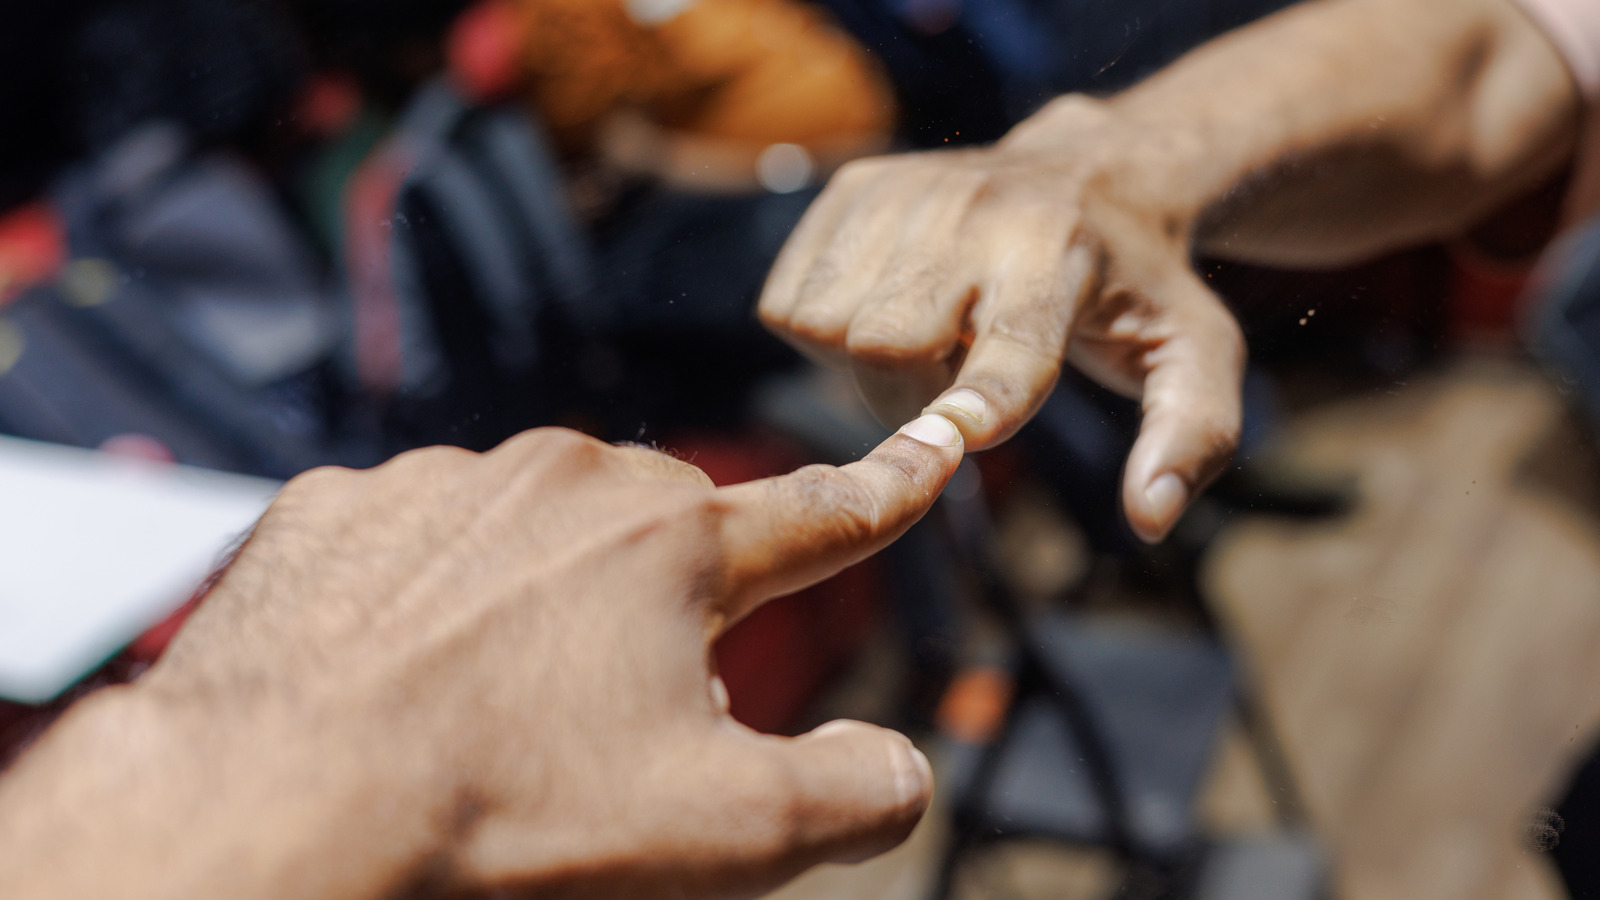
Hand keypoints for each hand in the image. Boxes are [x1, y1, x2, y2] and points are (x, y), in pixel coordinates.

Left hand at [0, 417, 964, 899]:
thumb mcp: (723, 833)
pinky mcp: (340, 506)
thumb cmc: (509, 817)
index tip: (936, 444)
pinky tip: (400, 668)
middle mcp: (568, 478)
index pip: (821, 512)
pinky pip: (419, 535)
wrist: (274, 805)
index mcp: (677, 542)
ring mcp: (445, 482)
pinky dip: (429, 590)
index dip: (890, 489)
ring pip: (537, 526)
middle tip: (619, 707)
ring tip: (491, 700)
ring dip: (543, 592)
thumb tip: (906, 768)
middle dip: (670, 597)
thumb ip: (850, 794)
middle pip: (666, 527)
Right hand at [758, 96, 1245, 541]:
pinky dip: (822, 329)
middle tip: (949, 395)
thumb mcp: (1197, 356)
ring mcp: (903, 191)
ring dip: (859, 365)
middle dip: (905, 397)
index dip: (980, 399)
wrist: (1092, 172)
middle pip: (882, 342)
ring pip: (820, 321)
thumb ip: (1191, 438)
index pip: (1008, 343)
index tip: (959, 439)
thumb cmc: (1139, 286)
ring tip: (925, 348)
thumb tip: (1149, 519)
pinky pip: (788, 298)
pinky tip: (887, 315)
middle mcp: (977, 209)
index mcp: (1062, 253)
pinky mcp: (853, 187)